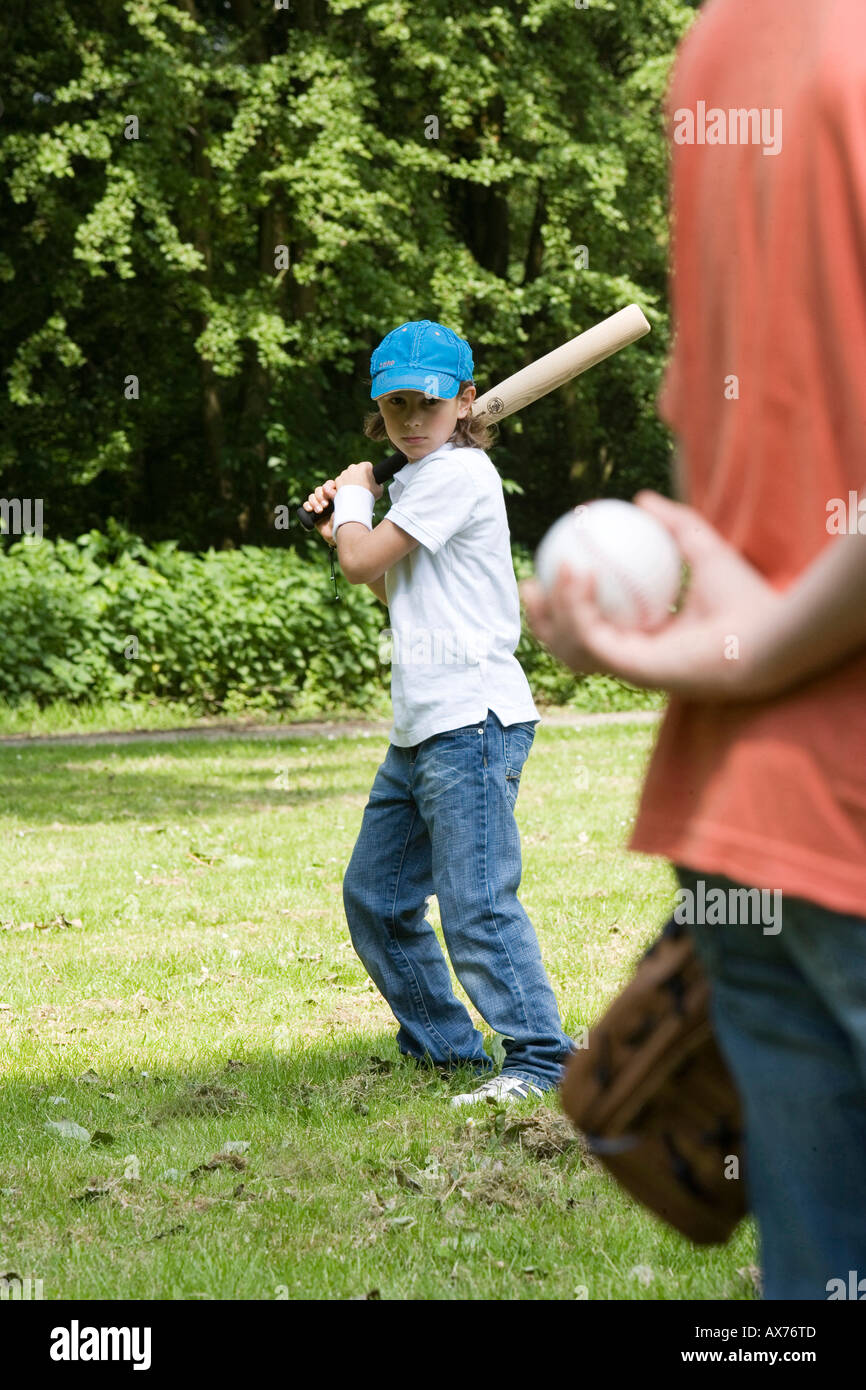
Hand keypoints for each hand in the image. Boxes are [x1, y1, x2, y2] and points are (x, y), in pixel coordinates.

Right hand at [302, 478, 336, 545]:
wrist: (339, 534)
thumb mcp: (342, 504)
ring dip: (314, 502)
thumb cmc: (344, 519)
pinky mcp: (314, 514)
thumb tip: (326, 488)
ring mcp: (320, 506)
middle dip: (320, 497)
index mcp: (336, 494)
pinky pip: (306, 505)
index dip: (327, 488)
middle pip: (319, 490)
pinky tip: (310, 510)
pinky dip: (307, 506)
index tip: (330, 497)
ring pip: (312, 497)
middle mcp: (328, 499)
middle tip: (325, 506)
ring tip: (319, 511)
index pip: (328, 484)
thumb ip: (335, 494)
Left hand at [334, 460, 383, 500]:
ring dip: (350, 481)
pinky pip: (341, 482)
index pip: (368, 466)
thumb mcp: (379, 490)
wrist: (355, 504)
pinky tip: (348, 493)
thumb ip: (378, 484)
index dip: (369, 473)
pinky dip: (343, 487)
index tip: (369, 481)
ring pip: (348, 475)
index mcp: (364, 467)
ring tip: (354, 492)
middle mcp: (353, 467)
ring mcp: (344, 473)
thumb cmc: (368, 496)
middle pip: (356, 470)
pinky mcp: (337, 480)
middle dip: (358, 476)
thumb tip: (377, 485)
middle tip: (361, 487)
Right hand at [519, 491, 786, 700]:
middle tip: (530, 585)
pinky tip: (574, 571)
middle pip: (570, 648)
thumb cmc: (746, 598)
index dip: (567, 604)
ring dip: (553, 611)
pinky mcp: (629, 670)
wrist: (766, 632)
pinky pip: (590, 635)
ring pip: (570, 647)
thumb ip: (673, 523)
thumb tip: (641, 498)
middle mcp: (634, 660)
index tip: (557, 566)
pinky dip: (576, 604)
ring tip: (545, 577)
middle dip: (542, 622)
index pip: (596, 627)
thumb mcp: (703, 546)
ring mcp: (629, 669)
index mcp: (648, 640)